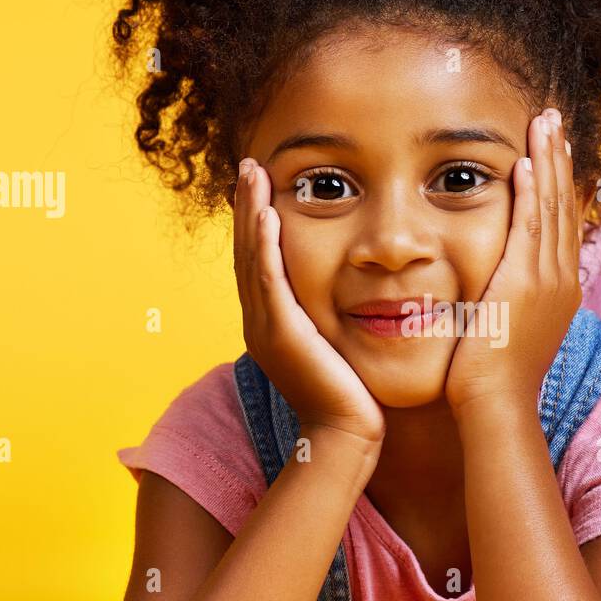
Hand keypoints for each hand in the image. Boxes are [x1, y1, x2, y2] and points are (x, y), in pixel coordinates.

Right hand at [232, 158, 385, 445]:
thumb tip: (353, 295)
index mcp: (271, 323)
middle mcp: (260, 322)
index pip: (258, 260)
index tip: (261, 184)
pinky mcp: (280, 334)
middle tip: (249, 165)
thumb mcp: (337, 346)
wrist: (346, 435)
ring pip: (252, 258)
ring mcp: (265, 328)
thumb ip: (333, 319)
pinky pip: (269, 280)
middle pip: (246, 251)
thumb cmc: (353, 395)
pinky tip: (269, 215)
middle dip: (247, 206)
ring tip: (253, 174)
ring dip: (251, 213)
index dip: (256, 221)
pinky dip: (266, 245)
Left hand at [444, 108, 582, 418]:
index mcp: (558, 291)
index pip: (559, 223)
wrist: (496, 406)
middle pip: (563, 205)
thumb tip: (486, 291)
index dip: (556, 182)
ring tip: (544, 123)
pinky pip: (532, 225)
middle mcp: (562, 280)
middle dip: (558, 159)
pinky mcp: (526, 282)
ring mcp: (549, 280)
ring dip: (548, 161)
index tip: (550, 150)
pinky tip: (525, 161)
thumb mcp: (502, 332)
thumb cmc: (489, 382)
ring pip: (552, 206)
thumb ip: (500, 303)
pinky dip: (532, 191)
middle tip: (554, 120)